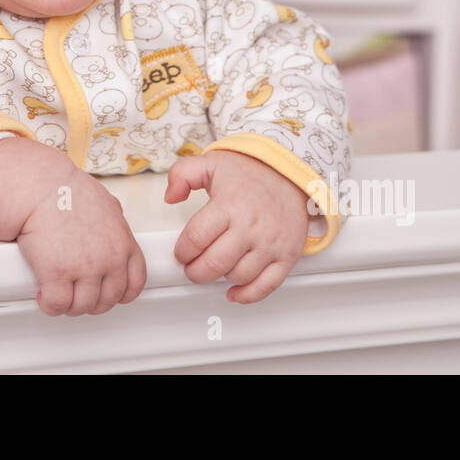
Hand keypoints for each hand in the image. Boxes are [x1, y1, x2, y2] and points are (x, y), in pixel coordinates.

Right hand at [16, 165, 147, 316]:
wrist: (41, 186)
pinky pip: (57, 304)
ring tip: (59, 294)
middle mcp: (109, 258)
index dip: (120, 294)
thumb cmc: (67, 190)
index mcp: (123, 243)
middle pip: (108, 300)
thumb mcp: (104, 204)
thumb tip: (113, 222)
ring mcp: (85, 268)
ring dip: (69, 305)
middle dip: (91, 302)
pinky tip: (43, 294)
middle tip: (77, 294)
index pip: (134, 284)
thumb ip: (113, 220)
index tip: (107, 294)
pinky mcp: (58, 274)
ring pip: (82, 306)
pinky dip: (49, 305)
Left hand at [164, 149, 309, 303]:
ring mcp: (270, 243)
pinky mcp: (287, 255)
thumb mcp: (211, 164)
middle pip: (214, 264)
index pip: (196, 239)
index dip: (182, 251)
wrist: (290, 176)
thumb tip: (169, 197)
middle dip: (195, 271)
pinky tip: (234, 292)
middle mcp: (250, 227)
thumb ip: (182, 175)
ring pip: (237, 276)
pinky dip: (247, 295)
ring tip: (214, 268)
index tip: (181, 253)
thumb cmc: (252, 174)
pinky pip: (266, 286)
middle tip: (191, 267)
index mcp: (229, 205)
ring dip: (220, 278)